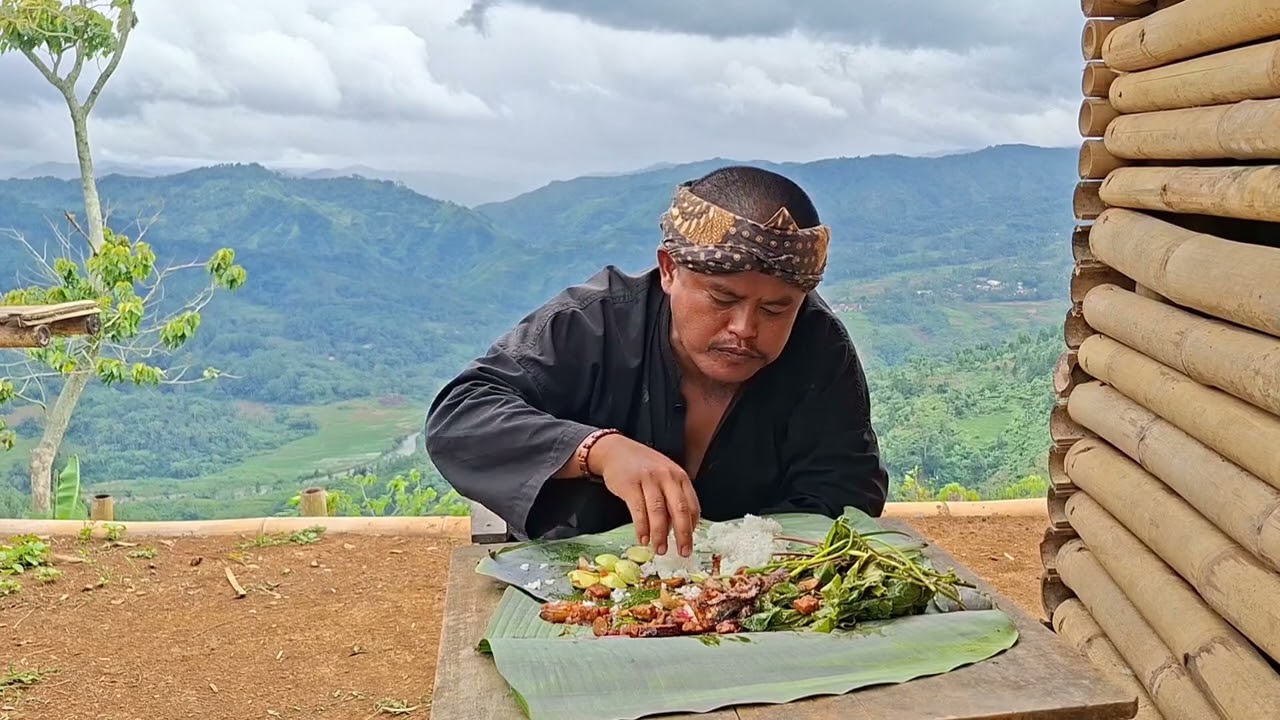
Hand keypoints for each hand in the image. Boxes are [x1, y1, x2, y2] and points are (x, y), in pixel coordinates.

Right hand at [586, 434, 700, 556]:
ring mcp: (648, 479)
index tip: (690, 542)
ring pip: (658, 512)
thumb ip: (673, 497)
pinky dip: (642, 528)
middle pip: (679, 509)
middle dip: (683, 534)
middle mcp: (667, 476)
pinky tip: (643, 539)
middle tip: (683, 552)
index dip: (693, 526)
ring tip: (660, 550)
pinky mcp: (630, 485)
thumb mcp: (664, 476)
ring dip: (660, 535)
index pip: (692, 504)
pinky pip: (638, 510)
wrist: (615, 450)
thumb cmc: (643, 468)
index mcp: (679, 476)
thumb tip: (678, 528)